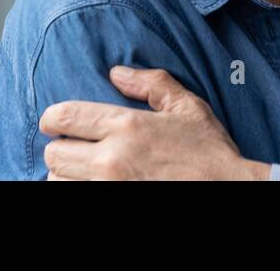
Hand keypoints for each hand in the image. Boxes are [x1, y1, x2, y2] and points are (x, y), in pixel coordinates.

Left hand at [38, 66, 270, 179]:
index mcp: (127, 126)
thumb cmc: (209, 152)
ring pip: (58, 183)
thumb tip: (116, 73)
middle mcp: (112, 160)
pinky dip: (76, 190)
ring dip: (66, 176)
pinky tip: (90, 185)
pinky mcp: (112, 206)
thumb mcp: (187, 107)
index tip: (55, 122)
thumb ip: (151, 84)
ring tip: (81, 172)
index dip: (52, 119)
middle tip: (74, 149)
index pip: (64, 117)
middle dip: (60, 149)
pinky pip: (73, 198)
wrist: (228, 191)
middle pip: (54, 154)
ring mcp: (110, 189)